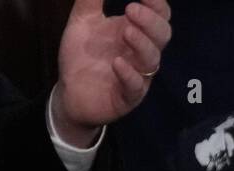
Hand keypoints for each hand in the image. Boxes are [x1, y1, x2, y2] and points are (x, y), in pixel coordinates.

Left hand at [54, 0, 172, 142]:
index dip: (156, 4)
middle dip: (151, 22)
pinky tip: (117, 63)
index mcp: (135, 32)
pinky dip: (129, 75)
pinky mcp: (127, 97)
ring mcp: (138, 76)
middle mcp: (141, 53)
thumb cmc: (83, 57)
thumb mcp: (83, 22)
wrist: (71, 93)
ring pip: (152, 60)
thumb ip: (91, 0)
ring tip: (126, 31)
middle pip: (162, 36)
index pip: (158, 16)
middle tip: (132, 9)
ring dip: (142, 44)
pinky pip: (135, 87)